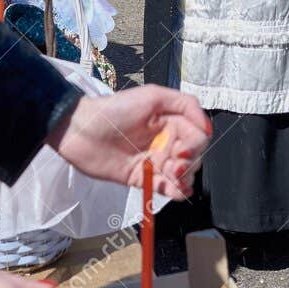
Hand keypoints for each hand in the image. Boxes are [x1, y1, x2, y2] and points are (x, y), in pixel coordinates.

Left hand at [49, 85, 210, 198]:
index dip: (195, 145)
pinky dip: (176, 192)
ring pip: (184, 175)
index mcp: (171, 121)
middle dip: (189, 163)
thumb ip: (185, 104)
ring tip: (171, 175)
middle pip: (194, 157)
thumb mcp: (152, 95)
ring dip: (184, 178)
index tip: (181, 149)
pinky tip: (176, 190)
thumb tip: (207, 126)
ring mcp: (154, 161)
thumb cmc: (114, 109)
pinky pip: (167, 189)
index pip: (198, 136)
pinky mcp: (142, 178)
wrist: (81, 131)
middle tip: (174, 163)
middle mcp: (165, 141)